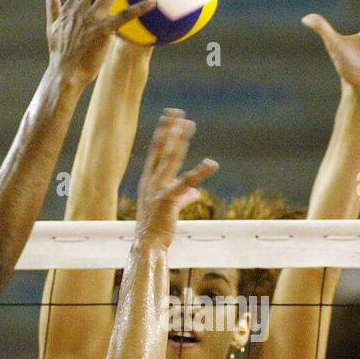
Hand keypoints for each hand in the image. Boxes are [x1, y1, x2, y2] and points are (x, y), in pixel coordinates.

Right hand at [45, 0, 156, 88]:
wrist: (64, 73)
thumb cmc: (59, 54)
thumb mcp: (52, 27)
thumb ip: (52, 7)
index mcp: (71, 7)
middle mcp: (82, 8)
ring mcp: (93, 18)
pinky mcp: (104, 31)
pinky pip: (125, 16)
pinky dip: (140, 8)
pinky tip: (152, 1)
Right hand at [133, 109, 217, 248]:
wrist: (147, 245)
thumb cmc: (156, 229)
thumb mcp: (168, 209)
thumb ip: (183, 197)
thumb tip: (195, 193)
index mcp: (148, 182)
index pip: (155, 152)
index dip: (163, 134)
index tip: (169, 119)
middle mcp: (151, 182)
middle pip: (162, 150)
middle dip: (170, 130)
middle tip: (178, 113)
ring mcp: (158, 189)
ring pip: (171, 159)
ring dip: (180, 140)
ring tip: (188, 124)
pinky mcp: (168, 200)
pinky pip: (187, 182)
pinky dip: (201, 172)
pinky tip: (212, 163)